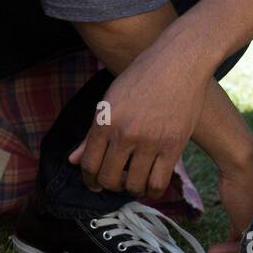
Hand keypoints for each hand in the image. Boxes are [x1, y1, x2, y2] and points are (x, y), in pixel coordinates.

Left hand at [68, 51, 204, 198]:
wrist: (180, 61)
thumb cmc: (144, 76)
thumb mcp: (111, 98)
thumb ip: (92, 132)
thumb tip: (73, 160)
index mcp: (105, 120)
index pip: (89, 164)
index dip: (89, 180)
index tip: (95, 183)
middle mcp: (125, 133)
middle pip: (109, 179)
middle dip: (110, 186)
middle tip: (116, 182)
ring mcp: (150, 141)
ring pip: (133, 185)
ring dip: (131, 189)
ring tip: (135, 181)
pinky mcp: (173, 146)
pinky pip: (158, 182)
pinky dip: (153, 190)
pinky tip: (152, 183)